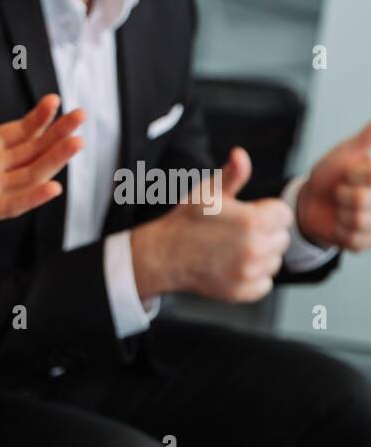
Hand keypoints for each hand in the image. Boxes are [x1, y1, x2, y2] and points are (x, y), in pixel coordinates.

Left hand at [0, 73, 83, 245]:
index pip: (20, 131)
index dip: (39, 118)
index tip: (55, 99)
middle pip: (33, 151)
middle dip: (58, 134)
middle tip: (81, 115)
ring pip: (29, 175)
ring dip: (54, 161)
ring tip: (77, 141)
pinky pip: (9, 206)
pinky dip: (31, 198)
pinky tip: (53, 185)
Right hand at [131, 147, 291, 303]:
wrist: (163, 256)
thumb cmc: (185, 222)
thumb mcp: (207, 192)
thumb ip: (232, 174)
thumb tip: (240, 154)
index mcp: (252, 222)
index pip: (283, 215)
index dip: (264, 212)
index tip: (245, 215)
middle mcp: (254, 249)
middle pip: (282, 239)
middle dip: (265, 234)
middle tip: (235, 234)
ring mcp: (248, 273)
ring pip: (274, 262)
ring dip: (260, 256)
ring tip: (233, 250)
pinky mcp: (242, 292)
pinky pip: (264, 284)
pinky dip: (252, 278)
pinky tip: (232, 267)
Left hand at [295, 123, 370, 250]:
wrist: (311, 200)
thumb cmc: (333, 174)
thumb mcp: (350, 151)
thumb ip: (369, 136)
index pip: (369, 176)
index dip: (357, 175)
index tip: (349, 173)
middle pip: (365, 200)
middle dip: (347, 193)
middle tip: (341, 191)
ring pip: (360, 220)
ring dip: (341, 212)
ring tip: (340, 207)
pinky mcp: (363, 242)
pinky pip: (353, 240)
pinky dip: (339, 231)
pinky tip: (338, 224)